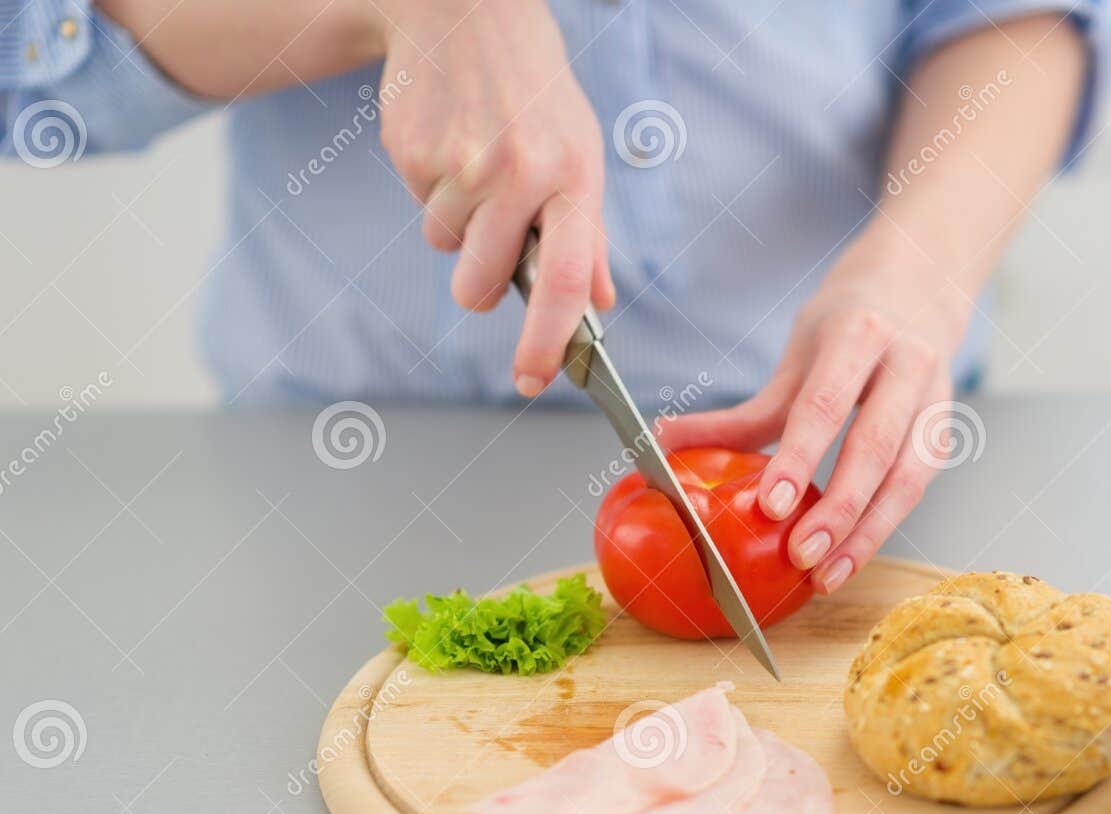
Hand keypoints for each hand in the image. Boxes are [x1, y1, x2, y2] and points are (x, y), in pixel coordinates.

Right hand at [373, 0, 613, 394]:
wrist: (466, 10)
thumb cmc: (535, 91)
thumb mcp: (581, 151)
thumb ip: (588, 235)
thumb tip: (599, 304)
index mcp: (571, 179)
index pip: (563, 284)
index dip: (546, 344)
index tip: (532, 380)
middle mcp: (518, 176)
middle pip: (480, 288)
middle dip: (480, 283)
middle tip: (493, 236)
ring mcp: (460, 164)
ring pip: (444, 250)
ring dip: (457, 227)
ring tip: (477, 166)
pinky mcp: (412, 152)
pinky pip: (419, 206)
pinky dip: (432, 188)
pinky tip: (450, 143)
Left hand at [656, 236, 968, 593]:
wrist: (921, 285)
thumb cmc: (849, 323)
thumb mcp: (796, 355)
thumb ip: (742, 412)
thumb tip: (665, 443)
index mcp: (858, 334)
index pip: (825, 404)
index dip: (799, 458)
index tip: (771, 506)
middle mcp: (906, 363)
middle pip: (875, 448)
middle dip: (838, 510)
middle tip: (800, 556)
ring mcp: (935, 398)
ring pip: (908, 478)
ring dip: (867, 535)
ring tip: (826, 576)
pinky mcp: (944, 431)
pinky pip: (918, 487)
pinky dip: (883, 526)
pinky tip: (850, 557)